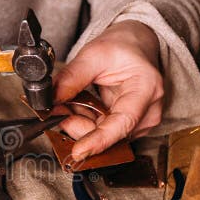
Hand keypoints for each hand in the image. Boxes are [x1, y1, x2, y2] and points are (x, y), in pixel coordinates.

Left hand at [53, 20, 162, 159]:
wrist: (134, 48)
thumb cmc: (122, 48)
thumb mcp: (94, 54)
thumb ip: (72, 78)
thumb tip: (51, 100)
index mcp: (146, 89)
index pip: (123, 123)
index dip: (98, 140)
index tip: (78, 151)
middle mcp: (148, 111)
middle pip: (108, 133)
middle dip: (77, 123)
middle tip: (57, 107)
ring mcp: (139, 122)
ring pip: (101, 135)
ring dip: (79, 120)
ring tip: (71, 98)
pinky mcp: (129, 127)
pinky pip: (100, 132)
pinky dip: (85, 120)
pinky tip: (80, 104)